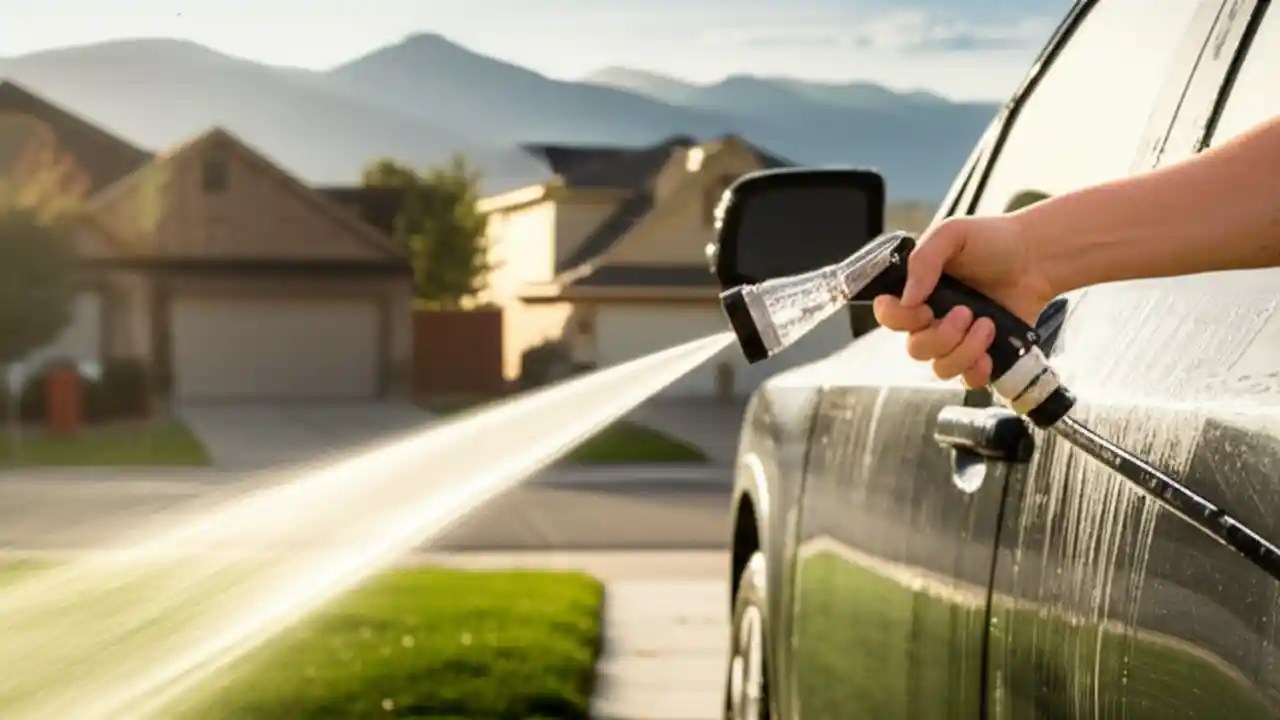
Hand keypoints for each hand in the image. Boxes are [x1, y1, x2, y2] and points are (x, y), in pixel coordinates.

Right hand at [873, 214, 1054, 387]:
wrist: (1037, 255)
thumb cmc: (993, 240)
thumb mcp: (952, 234)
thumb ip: (923, 260)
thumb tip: (907, 298)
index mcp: (917, 291)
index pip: (888, 316)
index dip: (901, 319)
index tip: (925, 308)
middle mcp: (932, 319)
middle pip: (915, 349)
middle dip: (942, 335)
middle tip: (966, 312)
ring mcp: (957, 340)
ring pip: (941, 367)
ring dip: (964, 350)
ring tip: (987, 324)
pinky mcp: (982, 354)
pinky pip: (967, 379)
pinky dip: (976, 371)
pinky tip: (989, 354)